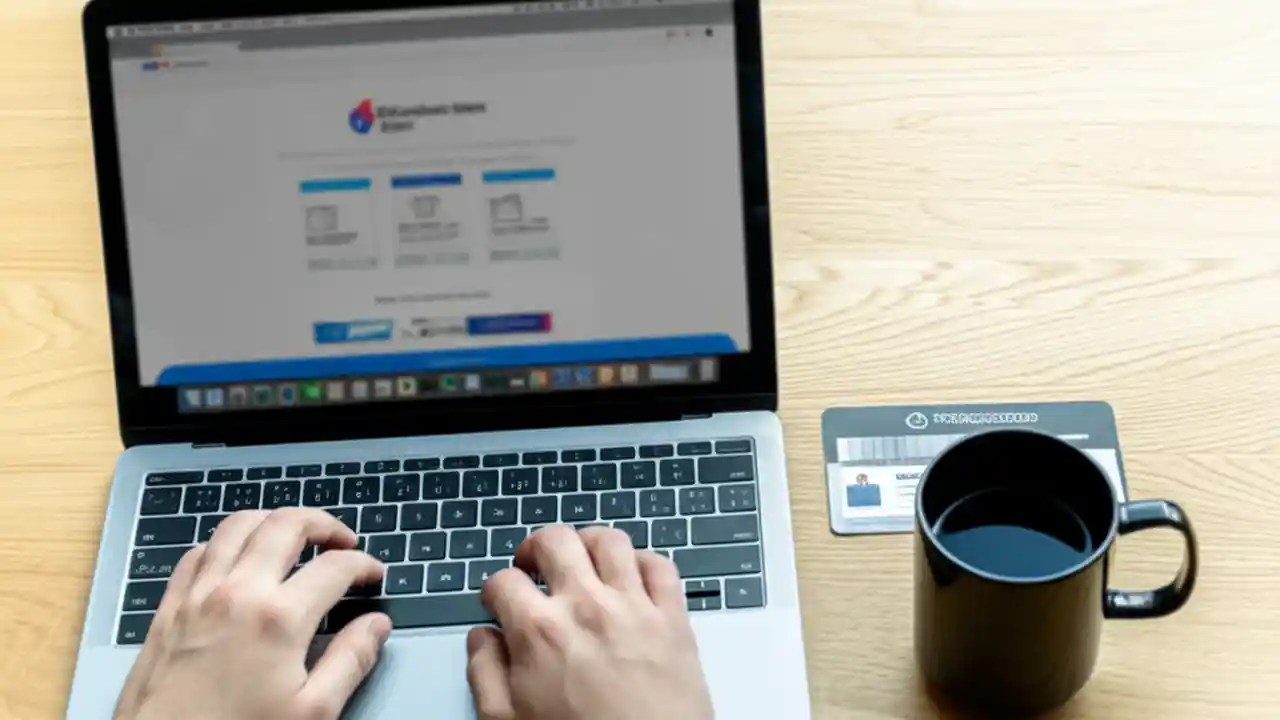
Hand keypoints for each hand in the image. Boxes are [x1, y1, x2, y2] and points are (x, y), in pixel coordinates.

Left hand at [115, 509, 390, 719]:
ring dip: (274, 521)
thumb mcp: (312, 714)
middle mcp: (238, 592)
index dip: (363, 564)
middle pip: (287, 525)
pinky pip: (198, 552)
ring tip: (295, 537)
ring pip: (239, 526)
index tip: (372, 575)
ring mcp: (198, 595)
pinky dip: (225, 542)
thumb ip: (350, 662)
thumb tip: (376, 625)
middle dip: (323, 524)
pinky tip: (239, 558)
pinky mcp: (168, 608)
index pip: (336, 566)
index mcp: (280, 619)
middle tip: (342, 542)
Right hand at [468, 525, 713, 719]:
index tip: (499, 600)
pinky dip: (643, 562)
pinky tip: (631, 578)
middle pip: (555, 540)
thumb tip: (481, 637)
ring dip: (589, 544)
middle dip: (536, 547)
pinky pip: (660, 565)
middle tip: (534, 566)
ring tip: (582, 561)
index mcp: (540, 631)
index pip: (503, 580)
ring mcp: (634, 607)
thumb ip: (485, 673)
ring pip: (610, 540)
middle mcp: (587, 606)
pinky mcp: (673, 618)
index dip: (494, 589)